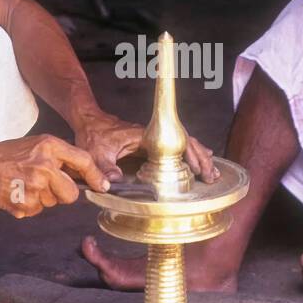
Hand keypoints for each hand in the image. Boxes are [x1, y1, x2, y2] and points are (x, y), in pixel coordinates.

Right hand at [0, 135, 107, 217]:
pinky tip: (16, 193)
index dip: (96, 176)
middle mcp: (45, 166)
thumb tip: (82, 174)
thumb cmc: (4, 157)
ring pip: (53, 203)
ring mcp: (35, 187)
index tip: (103, 185)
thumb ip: (57, 156)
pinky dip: (29, 205)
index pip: (83, 160)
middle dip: (63, 194)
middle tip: (45, 185)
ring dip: (42, 198)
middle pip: (72, 194)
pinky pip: (38, 210)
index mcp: (49, 146)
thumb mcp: (34, 146)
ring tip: (23, 185)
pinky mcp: (26, 204)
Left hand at [74, 109, 218, 182]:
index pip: (174, 142)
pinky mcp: (152, 143)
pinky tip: (199, 161)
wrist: (89, 121)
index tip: (198, 168)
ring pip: (183, 144)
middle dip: (201, 158)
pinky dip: (190, 154)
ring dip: (199, 156)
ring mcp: (154, 138)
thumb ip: (104, 167)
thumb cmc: (93, 134)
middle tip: (212, 175)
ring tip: (212, 171)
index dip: (189, 154)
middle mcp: (153, 135)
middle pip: (185, 142)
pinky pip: (176, 147)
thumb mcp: (96, 152)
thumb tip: (113, 182)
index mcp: (144, 135)